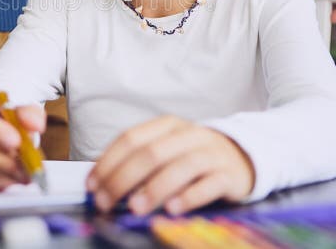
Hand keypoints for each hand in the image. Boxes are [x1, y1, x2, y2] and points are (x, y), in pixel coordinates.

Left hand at [86, 116, 253, 215]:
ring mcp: (210, 153)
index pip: (131, 139)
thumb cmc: (194, 157)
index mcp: (167, 126)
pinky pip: (208, 184)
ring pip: (179, 167)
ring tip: (136, 208)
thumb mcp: (167, 150)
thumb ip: (138, 163)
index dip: (108, 162)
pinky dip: (189, 196)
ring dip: (154, 188)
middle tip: (106, 202)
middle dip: (123, 178)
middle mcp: (188, 135)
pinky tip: (172, 209)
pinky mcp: (228, 174)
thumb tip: (102, 185)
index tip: (91, 185)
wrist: (243, 156)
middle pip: (151, 153)